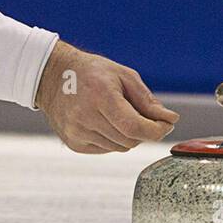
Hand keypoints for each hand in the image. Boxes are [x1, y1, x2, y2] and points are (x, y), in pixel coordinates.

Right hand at [35, 41, 177, 153]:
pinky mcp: (73, 143)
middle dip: (145, 131)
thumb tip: (170, 119)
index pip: (134, 127)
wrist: (53, 76)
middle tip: (146, 117)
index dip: (156, 130)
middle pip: (130, 140)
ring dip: (129, 135)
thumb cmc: (92, 72)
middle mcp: (85, 117)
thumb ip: (147, 101)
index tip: (166, 124)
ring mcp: (77, 133)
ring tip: (120, 115)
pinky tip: (105, 122)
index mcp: (100, 96)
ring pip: (120, 147)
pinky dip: (113, 139)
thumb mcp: (123, 76)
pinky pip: (106, 149)